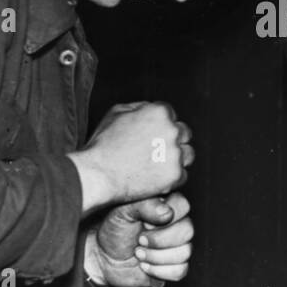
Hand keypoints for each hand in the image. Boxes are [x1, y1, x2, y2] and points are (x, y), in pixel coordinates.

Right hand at [66, 102, 193, 212]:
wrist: (98, 174)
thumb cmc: (104, 144)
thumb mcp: (116, 113)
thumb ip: (139, 107)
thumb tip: (150, 108)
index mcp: (160, 112)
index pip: (172, 116)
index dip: (162, 126)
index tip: (153, 136)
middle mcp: (172, 130)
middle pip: (184, 134)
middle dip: (173, 141)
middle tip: (157, 152)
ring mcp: (175, 153)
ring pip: (187, 154)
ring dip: (176, 159)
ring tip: (158, 166)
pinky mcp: (175, 175)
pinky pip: (182, 175)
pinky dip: (171, 178)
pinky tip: (155, 179)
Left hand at [87, 194, 193, 286]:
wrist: (104, 258)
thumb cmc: (114, 231)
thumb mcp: (122, 212)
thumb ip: (145, 205)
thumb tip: (167, 211)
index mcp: (167, 205)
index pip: (184, 206)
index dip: (165, 218)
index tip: (145, 223)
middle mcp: (176, 224)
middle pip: (188, 231)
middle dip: (159, 240)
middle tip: (140, 240)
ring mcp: (178, 246)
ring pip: (185, 252)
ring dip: (156, 257)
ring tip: (139, 253)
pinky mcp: (175, 266)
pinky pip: (181, 270)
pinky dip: (159, 271)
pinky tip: (146, 266)